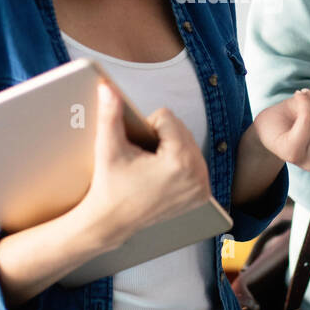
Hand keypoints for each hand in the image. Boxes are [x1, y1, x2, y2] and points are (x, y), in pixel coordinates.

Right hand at [75, 82, 212, 249]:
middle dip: (160, 137)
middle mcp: (197, 174)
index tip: (136, 149)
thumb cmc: (109, 185)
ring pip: (188, 142)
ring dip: (170, 147)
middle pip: (180, 128)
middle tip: (142, 158)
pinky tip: (163, 173)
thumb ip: (110, 114)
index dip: (146, 127)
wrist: (112, 222)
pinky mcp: (202, 194)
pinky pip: (194, 160)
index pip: (167, 118)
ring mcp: (202, 186)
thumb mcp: (108, 148)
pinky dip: (179, 161)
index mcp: (179, 161)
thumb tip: (107, 87)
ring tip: (152, 166)